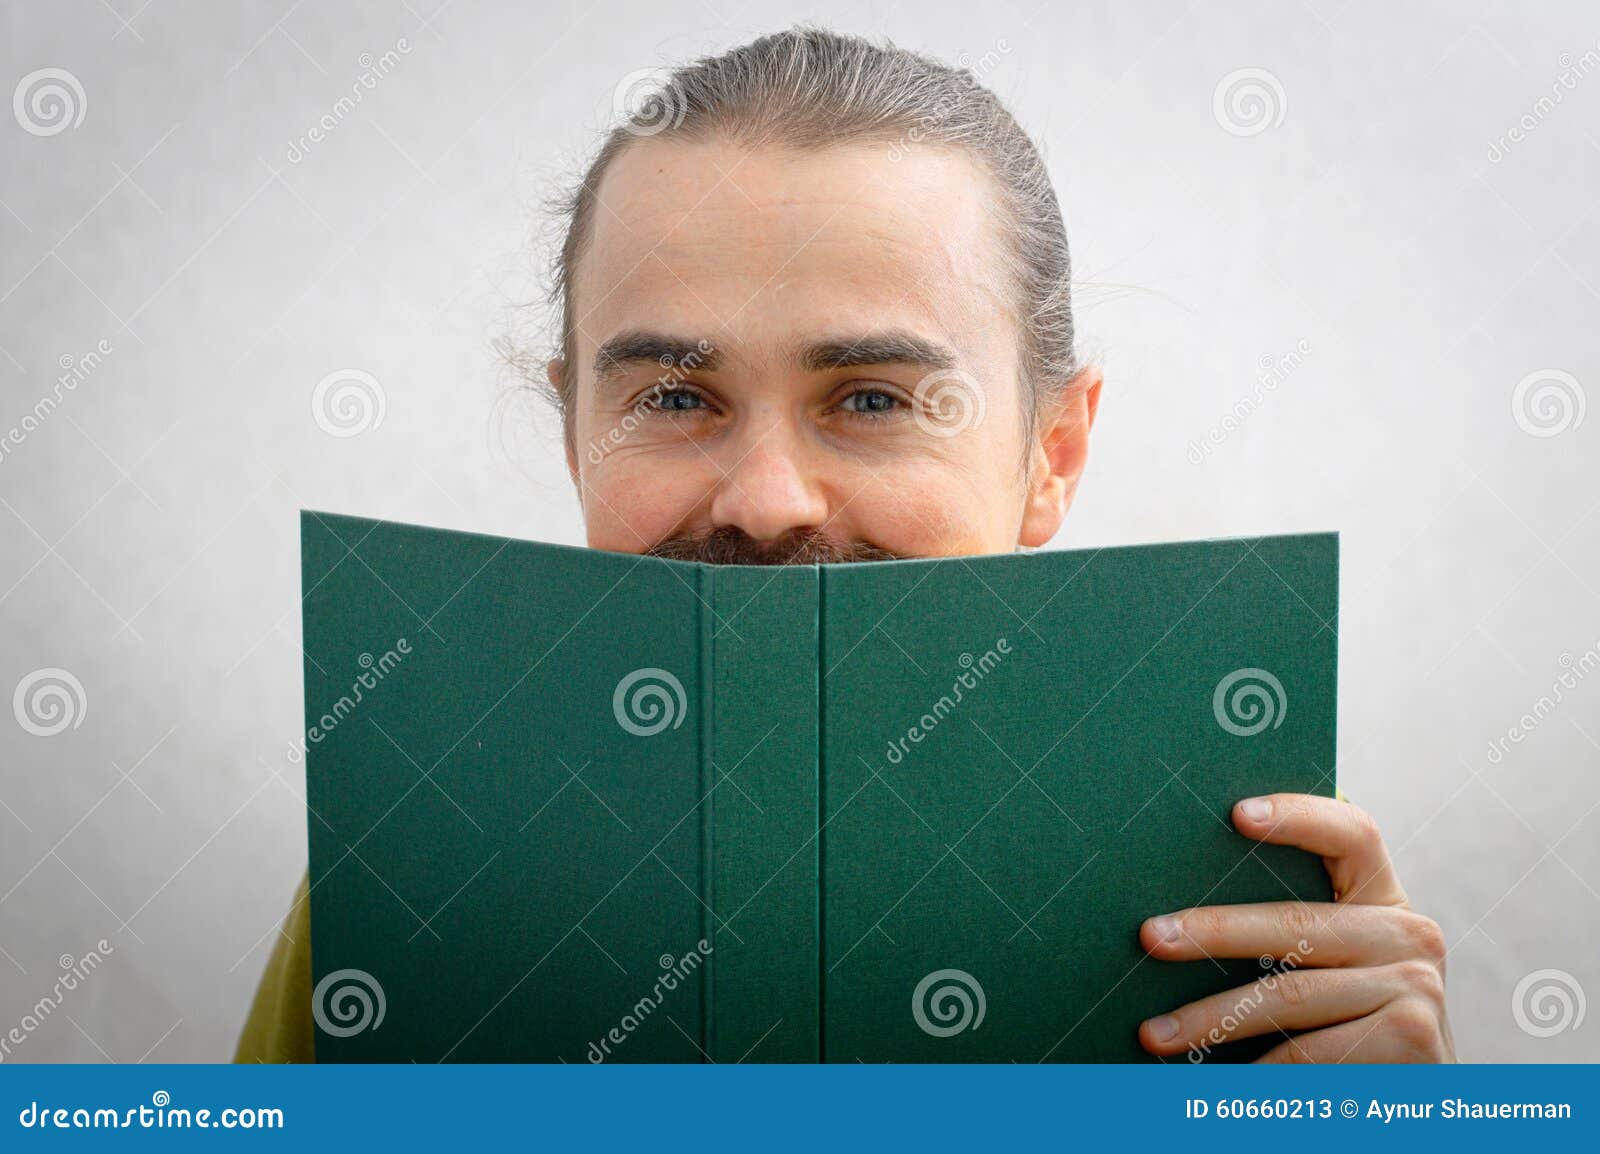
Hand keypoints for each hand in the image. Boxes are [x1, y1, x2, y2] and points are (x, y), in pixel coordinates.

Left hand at [1136, 793, 1454, 1062]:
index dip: (1298, 815)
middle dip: (1211, 932)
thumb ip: (1288, 933)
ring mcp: (1416, 986)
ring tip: (1153, 1035)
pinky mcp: (1412, 1039)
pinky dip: (1254, 1072)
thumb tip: (1174, 917)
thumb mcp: (1330, 971)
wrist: (1415, 1111)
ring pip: (1287, 995)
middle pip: (1295, 921)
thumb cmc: (1346, 1030)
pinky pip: (1308, 1054)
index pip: (1353, 834)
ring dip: (1210, 1018)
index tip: (1236, 813)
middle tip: (1149, 938)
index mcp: (1383, 901)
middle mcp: (1410, 934)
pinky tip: (1215, 1083)